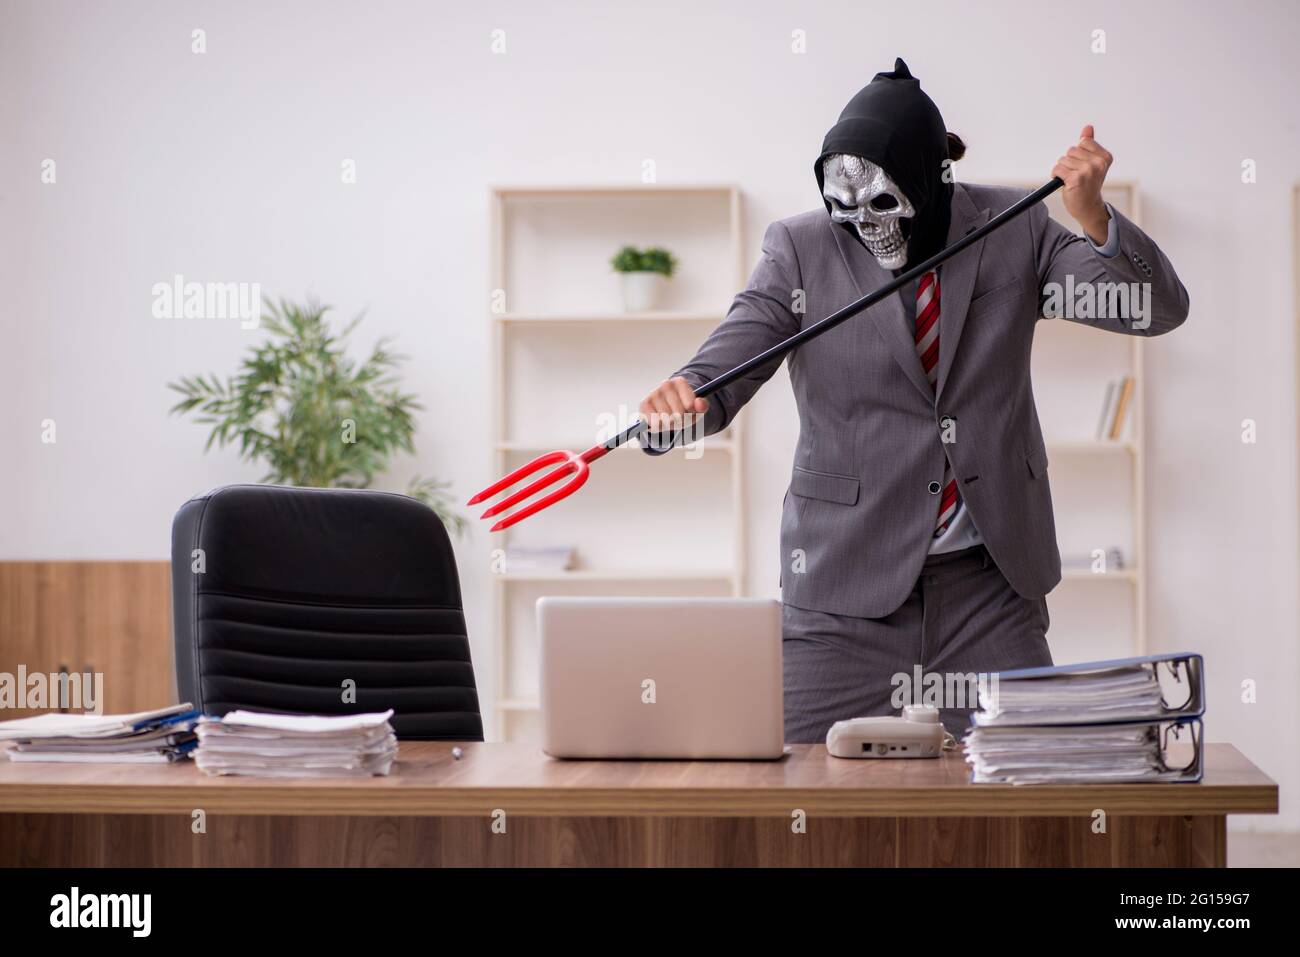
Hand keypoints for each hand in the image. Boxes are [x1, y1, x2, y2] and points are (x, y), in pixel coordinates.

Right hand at [639, 376, 708, 434]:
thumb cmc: (683, 410)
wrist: (664, 413)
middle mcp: (666, 384)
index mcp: (680, 382)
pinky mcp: (643, 404)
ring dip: (669, 425)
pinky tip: (659, 421)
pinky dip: (658, 427)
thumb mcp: (696, 409)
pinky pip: (654, 422)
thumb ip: (702, 406)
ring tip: (669, 420)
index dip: (691, 414)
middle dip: (680, 421)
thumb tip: (698, 403)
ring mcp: (654, 393)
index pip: (690, 404)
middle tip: (679, 419)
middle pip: (678, 413)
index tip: (689, 412)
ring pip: (666, 418)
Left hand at [1052, 124, 1112, 243]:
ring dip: (1063, 169)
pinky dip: (1056, 175)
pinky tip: (1063, 182)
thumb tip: (1087, 127)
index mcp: (1105, 157)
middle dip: (1069, 162)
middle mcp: (1098, 163)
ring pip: (1063, 159)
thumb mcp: (1092, 162)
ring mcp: (1087, 171)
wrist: (1087, 206)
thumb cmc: (1088, 184)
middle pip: (1071, 150)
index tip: (1083, 166)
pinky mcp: (1075, 179)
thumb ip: (1090, 144)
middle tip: (1076, 175)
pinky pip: (1057, 169)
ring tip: (1071, 180)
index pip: (1083, 142)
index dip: (1078, 154)